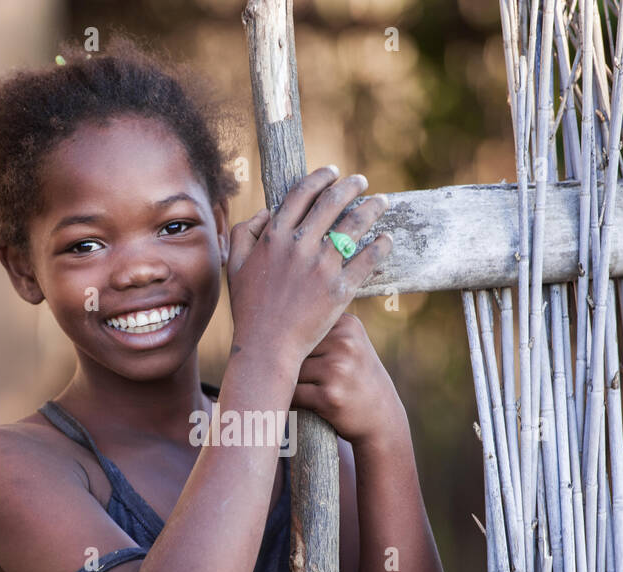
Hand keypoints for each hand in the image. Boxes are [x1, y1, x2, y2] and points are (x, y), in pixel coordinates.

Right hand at [226, 166, 391, 371]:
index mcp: (274, 237)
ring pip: (354, 226)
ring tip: (382, 201)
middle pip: (332, 202)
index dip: (320, 178)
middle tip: (362, 181)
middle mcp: (299, 246)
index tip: (334, 172)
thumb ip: (244, 233)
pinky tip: (387, 239)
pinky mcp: (340, 290)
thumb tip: (267, 212)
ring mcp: (321, 267)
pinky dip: (381, 246)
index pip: (301, 194)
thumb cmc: (249, 309)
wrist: (266, 347)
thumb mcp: (234, 267)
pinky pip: (367, 260)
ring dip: (372, 208)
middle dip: (351, 186)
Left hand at [291, 312, 405, 444]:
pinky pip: (294, 394)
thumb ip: (321, 330)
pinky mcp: (329, 396)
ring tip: (303, 389)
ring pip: (290, 371)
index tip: (294, 352)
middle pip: (292, 347)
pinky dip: (292, 401)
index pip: (300, 325)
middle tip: (295, 376)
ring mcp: (338, 370)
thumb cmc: (357, 378)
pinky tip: (303, 404)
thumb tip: (270, 326)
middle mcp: (345, 344)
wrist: (383, 417)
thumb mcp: (350, 344)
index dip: (292, 341)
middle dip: (288, 363)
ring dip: (289, 383)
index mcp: (347, 325)